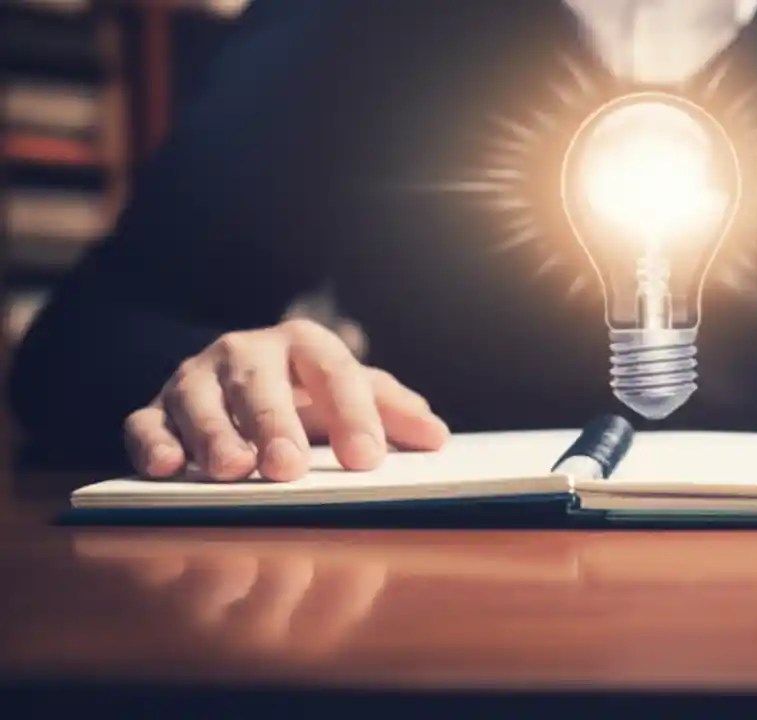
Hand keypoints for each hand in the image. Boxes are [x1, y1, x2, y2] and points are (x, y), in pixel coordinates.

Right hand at [124, 318, 449, 481]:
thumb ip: (392, 411)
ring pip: (199, 400)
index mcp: (304, 344)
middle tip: (288, 467)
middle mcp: (245, 352)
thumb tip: (437, 437)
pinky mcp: (155, 407)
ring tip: (233, 471)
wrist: (242, 379)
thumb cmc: (309, 393)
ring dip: (214, 436)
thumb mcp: (352, 393)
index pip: (333, 371)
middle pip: (260, 382)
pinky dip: (153, 443)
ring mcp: (195, 378)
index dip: (353, 414)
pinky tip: (166, 468)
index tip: (367, 459)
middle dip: (274, 424)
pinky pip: (146, 422)